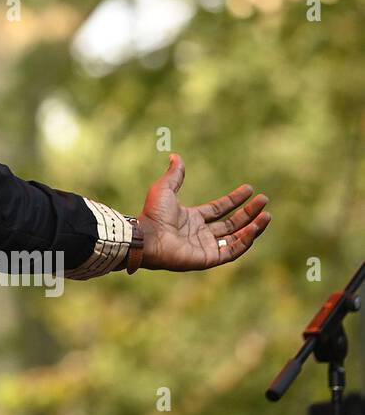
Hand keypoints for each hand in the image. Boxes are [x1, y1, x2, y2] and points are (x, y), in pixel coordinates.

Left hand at [138, 153, 270, 270]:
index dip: (234, 199)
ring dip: (253, 227)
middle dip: (249, 212)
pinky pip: (233, 251)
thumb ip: (175, 174)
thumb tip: (175, 156)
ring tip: (267, 215)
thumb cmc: (153, 214)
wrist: (148, 236)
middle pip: (231, 223)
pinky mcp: (209, 258)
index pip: (219, 209)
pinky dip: (245, 241)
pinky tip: (255, 227)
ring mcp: (206, 247)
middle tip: (264, 200)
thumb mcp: (165, 188)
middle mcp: (200, 233)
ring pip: (236, 238)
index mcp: (191, 218)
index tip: (250, 189)